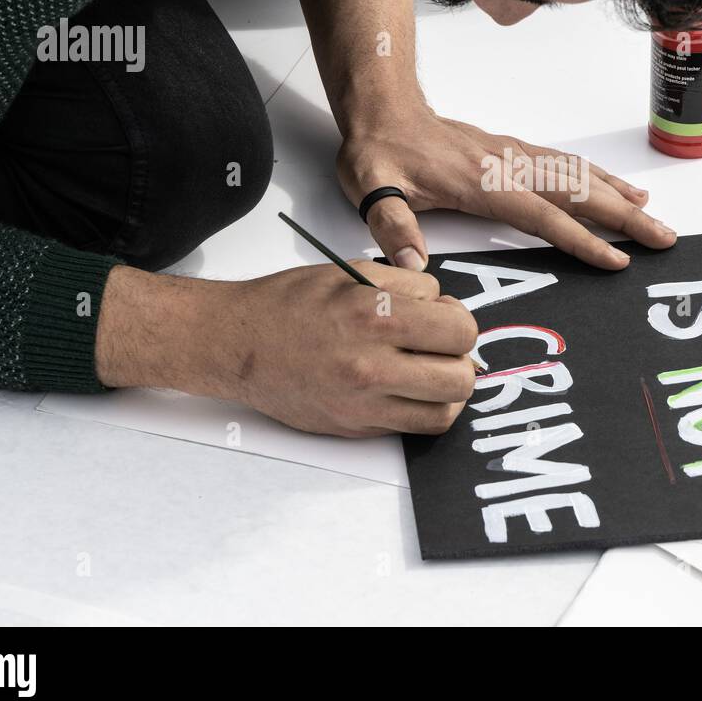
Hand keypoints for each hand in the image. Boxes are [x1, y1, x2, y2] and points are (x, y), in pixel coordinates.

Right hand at [96, 263, 477, 436]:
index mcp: (374, 315)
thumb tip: (445, 305)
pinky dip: (428, 410)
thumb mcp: (352, 272)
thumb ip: (408, 287)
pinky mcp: (357, 427)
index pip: (458, 327)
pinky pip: (419, 427)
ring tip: (431, 369)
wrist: (239, 344)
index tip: (442, 315)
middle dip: (460, 356)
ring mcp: (364, 403)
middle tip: (441, 345)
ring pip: (448, 409)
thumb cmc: (291, 304)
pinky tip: (414, 389)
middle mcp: (372, 364)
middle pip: (462, 374)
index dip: (457, 319)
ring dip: (449, 388)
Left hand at [338, 108, 677, 271]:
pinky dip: (597, 176)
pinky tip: (615, 186)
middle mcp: (506, 166)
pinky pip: (565, 163)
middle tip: (665, 238)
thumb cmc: (378, 151)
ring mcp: (512, 156)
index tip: (617, 260)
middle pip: (577, 193)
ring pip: (577, 175)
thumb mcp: (371, 187)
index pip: (543, 216)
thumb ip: (392, 225)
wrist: (382, 108)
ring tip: (654, 215)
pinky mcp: (511, 151)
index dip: (582, 241)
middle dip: (625, 217)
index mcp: (481, 183)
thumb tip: (412, 266)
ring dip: (619, 195)